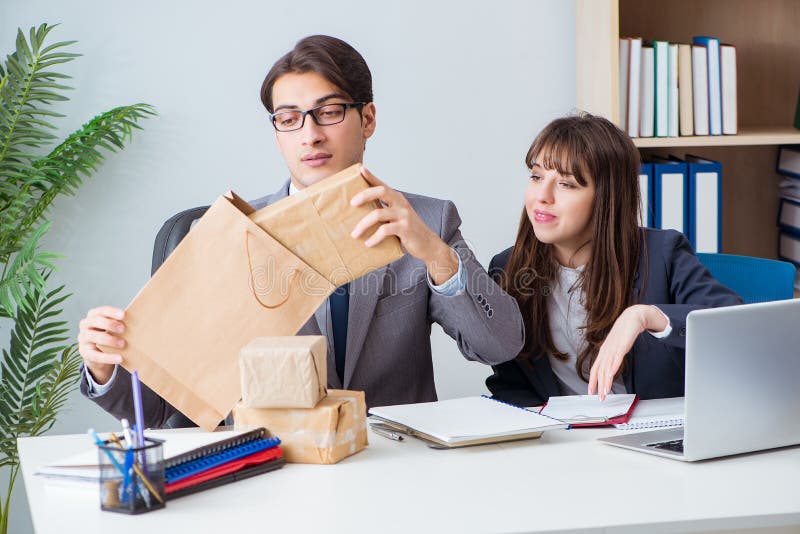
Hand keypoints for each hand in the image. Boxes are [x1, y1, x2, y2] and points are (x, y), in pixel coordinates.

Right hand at [77, 306, 126, 384]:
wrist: (99, 355)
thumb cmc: (110, 336)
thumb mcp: (113, 329)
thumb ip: (121, 324)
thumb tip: (141, 322)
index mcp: (94, 316)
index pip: (101, 311)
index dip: (111, 312)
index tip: (123, 315)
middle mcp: (86, 325)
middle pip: (96, 321)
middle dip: (110, 324)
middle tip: (123, 329)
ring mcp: (83, 339)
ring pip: (93, 337)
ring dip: (109, 340)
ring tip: (123, 344)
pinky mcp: (84, 353)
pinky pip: (95, 355)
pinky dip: (108, 357)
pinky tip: (119, 358)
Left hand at [350, 167, 457, 284]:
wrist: (427, 244)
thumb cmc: (408, 231)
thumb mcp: (398, 217)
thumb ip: (385, 212)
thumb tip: (361, 215)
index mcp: (398, 199)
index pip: (383, 184)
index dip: (372, 176)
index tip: (361, 169)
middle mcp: (401, 203)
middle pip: (381, 191)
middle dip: (364, 195)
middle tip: (352, 203)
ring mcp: (404, 215)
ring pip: (378, 214)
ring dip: (363, 225)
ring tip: (355, 234)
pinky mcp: (405, 228)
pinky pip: (385, 230)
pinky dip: (374, 238)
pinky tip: (368, 244)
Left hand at [588, 304, 667, 399]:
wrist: (632, 318)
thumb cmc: (624, 333)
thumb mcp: (616, 347)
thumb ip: (613, 357)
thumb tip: (610, 367)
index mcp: (604, 352)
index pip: (595, 369)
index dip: (592, 381)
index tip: (591, 392)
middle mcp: (606, 351)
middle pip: (599, 371)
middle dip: (599, 386)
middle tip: (599, 397)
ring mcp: (613, 348)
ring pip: (607, 367)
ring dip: (605, 381)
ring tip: (605, 392)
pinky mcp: (621, 345)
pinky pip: (616, 359)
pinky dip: (613, 368)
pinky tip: (611, 375)